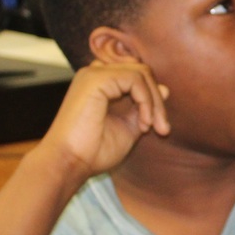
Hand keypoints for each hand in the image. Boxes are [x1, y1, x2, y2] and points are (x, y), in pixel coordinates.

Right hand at [40, 60, 168, 180]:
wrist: (69, 164)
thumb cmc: (93, 152)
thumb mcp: (128, 128)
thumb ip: (144, 108)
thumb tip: (165, 89)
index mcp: (100, 84)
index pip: (138, 77)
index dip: (154, 99)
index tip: (160, 129)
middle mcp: (95, 74)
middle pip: (142, 71)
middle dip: (158, 100)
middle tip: (163, 129)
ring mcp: (94, 74)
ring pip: (141, 73)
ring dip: (154, 102)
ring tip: (151, 128)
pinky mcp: (96, 79)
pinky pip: (135, 79)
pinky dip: (146, 101)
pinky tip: (143, 123)